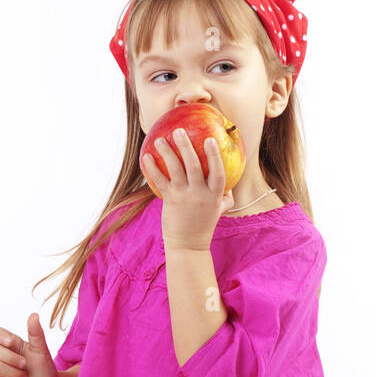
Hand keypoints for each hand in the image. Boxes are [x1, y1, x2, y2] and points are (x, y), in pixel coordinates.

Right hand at [0, 313, 59, 376]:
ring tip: (25, 376)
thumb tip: (34, 314)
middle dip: (10, 358)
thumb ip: (36, 333)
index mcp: (11, 343)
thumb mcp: (41, 350)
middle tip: (25, 364)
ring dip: (16, 373)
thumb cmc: (44, 368)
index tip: (11, 342)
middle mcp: (1, 355)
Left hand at [142, 128, 232, 250]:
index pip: (218, 172)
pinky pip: (160, 181)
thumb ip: (224, 196)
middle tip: (179, 130)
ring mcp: (184, 198)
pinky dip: (153, 168)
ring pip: (176, 171)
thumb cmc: (204, 225)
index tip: (209, 139)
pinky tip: (146, 157)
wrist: (189, 245)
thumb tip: (228, 184)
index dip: (214, 155)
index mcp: (215, 195)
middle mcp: (200, 195)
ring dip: (167, 153)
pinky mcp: (170, 201)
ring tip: (160, 139)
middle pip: (194, 166)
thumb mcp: (220, 210)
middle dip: (187, 146)